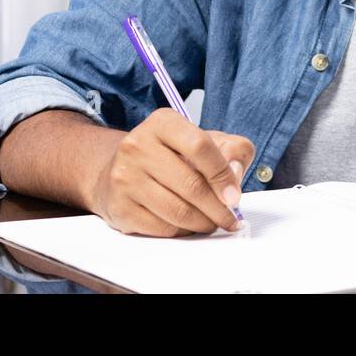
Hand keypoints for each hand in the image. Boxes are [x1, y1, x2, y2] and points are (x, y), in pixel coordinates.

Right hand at [87, 108, 254, 236]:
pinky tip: (189, 226)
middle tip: (230, 218)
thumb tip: (235, 174)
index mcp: (163, 123)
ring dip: (203, 223)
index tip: (234, 196)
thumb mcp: (204, 140)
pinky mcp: (119, 206)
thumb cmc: (170, 155)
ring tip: (212, 222)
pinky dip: (183, 232)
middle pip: (191, 184)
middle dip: (218, 208)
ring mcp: (125, 177)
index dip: (222, 174)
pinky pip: (161, 228)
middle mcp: (138, 146)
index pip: (200, 146)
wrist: (121, 169)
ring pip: (177, 211)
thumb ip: (232, 150)